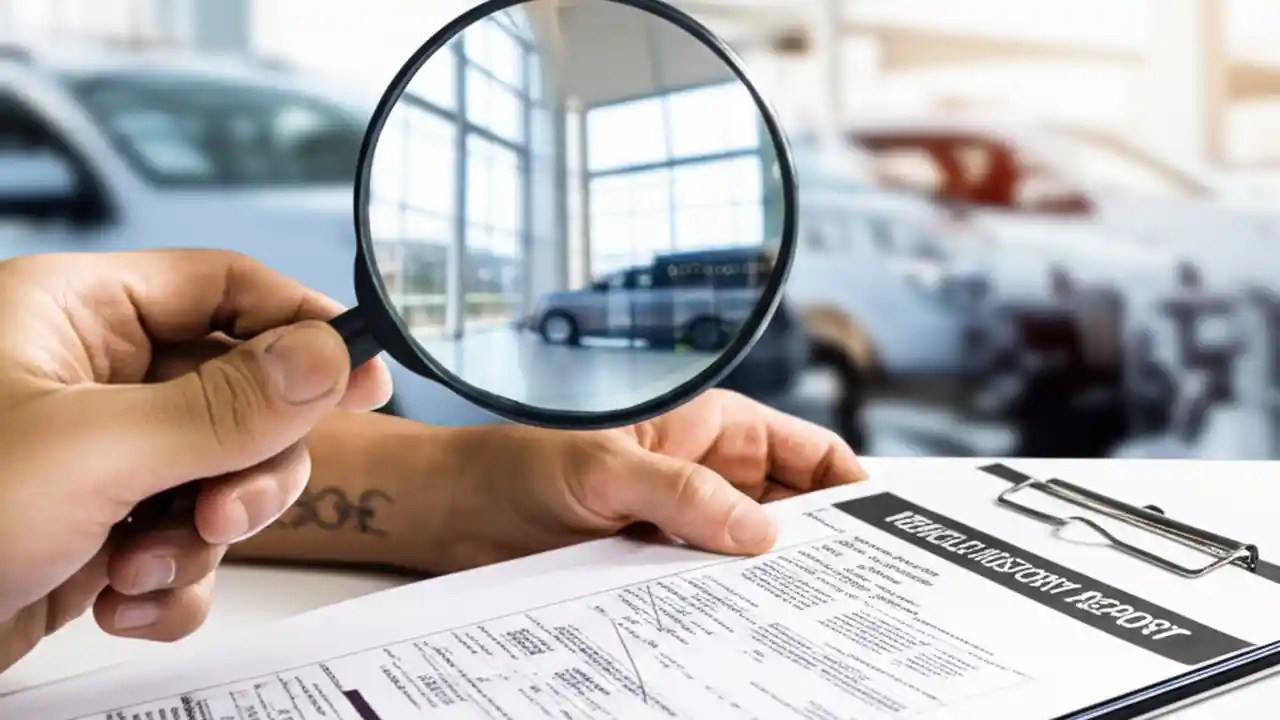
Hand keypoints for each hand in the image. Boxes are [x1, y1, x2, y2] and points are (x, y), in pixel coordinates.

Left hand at [0, 250, 390, 670]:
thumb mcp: (89, 453)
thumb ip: (223, 405)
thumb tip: (325, 357)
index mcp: (76, 317)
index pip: (224, 288)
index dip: (299, 327)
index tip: (363, 372)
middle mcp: (92, 382)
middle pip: (243, 396)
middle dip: (248, 466)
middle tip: (227, 509)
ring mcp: (97, 463)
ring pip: (222, 478)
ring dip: (202, 537)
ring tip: (142, 566)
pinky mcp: (96, 534)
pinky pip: (184, 545)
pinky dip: (170, 583)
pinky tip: (118, 602)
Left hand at [408, 389, 865, 574]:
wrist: (457, 510)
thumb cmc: (520, 458)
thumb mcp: (605, 466)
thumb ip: (681, 494)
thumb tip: (759, 533)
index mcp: (708, 425)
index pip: (802, 450)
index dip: (844, 483)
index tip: (874, 526)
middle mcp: (704, 472)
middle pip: (786, 507)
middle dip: (815, 541)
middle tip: (846, 586)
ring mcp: (682, 519)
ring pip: (748, 550)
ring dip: (767, 576)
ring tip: (800, 612)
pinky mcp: (655, 560)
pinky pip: (707, 580)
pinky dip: (725, 599)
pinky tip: (739, 622)